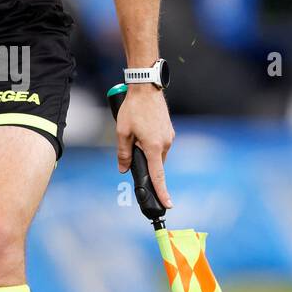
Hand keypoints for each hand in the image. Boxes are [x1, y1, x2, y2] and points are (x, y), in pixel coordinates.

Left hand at [116, 84, 174, 208]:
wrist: (146, 88)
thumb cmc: (133, 109)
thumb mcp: (122, 132)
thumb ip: (123, 154)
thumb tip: (123, 169)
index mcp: (153, 147)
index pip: (158, 175)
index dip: (162, 191)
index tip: (168, 204)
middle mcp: (165, 143)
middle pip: (156, 164)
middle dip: (145, 161)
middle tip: (132, 144)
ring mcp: (169, 136)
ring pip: (158, 154)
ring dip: (147, 150)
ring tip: (136, 133)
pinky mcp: (169, 130)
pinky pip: (161, 144)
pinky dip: (152, 143)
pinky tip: (143, 130)